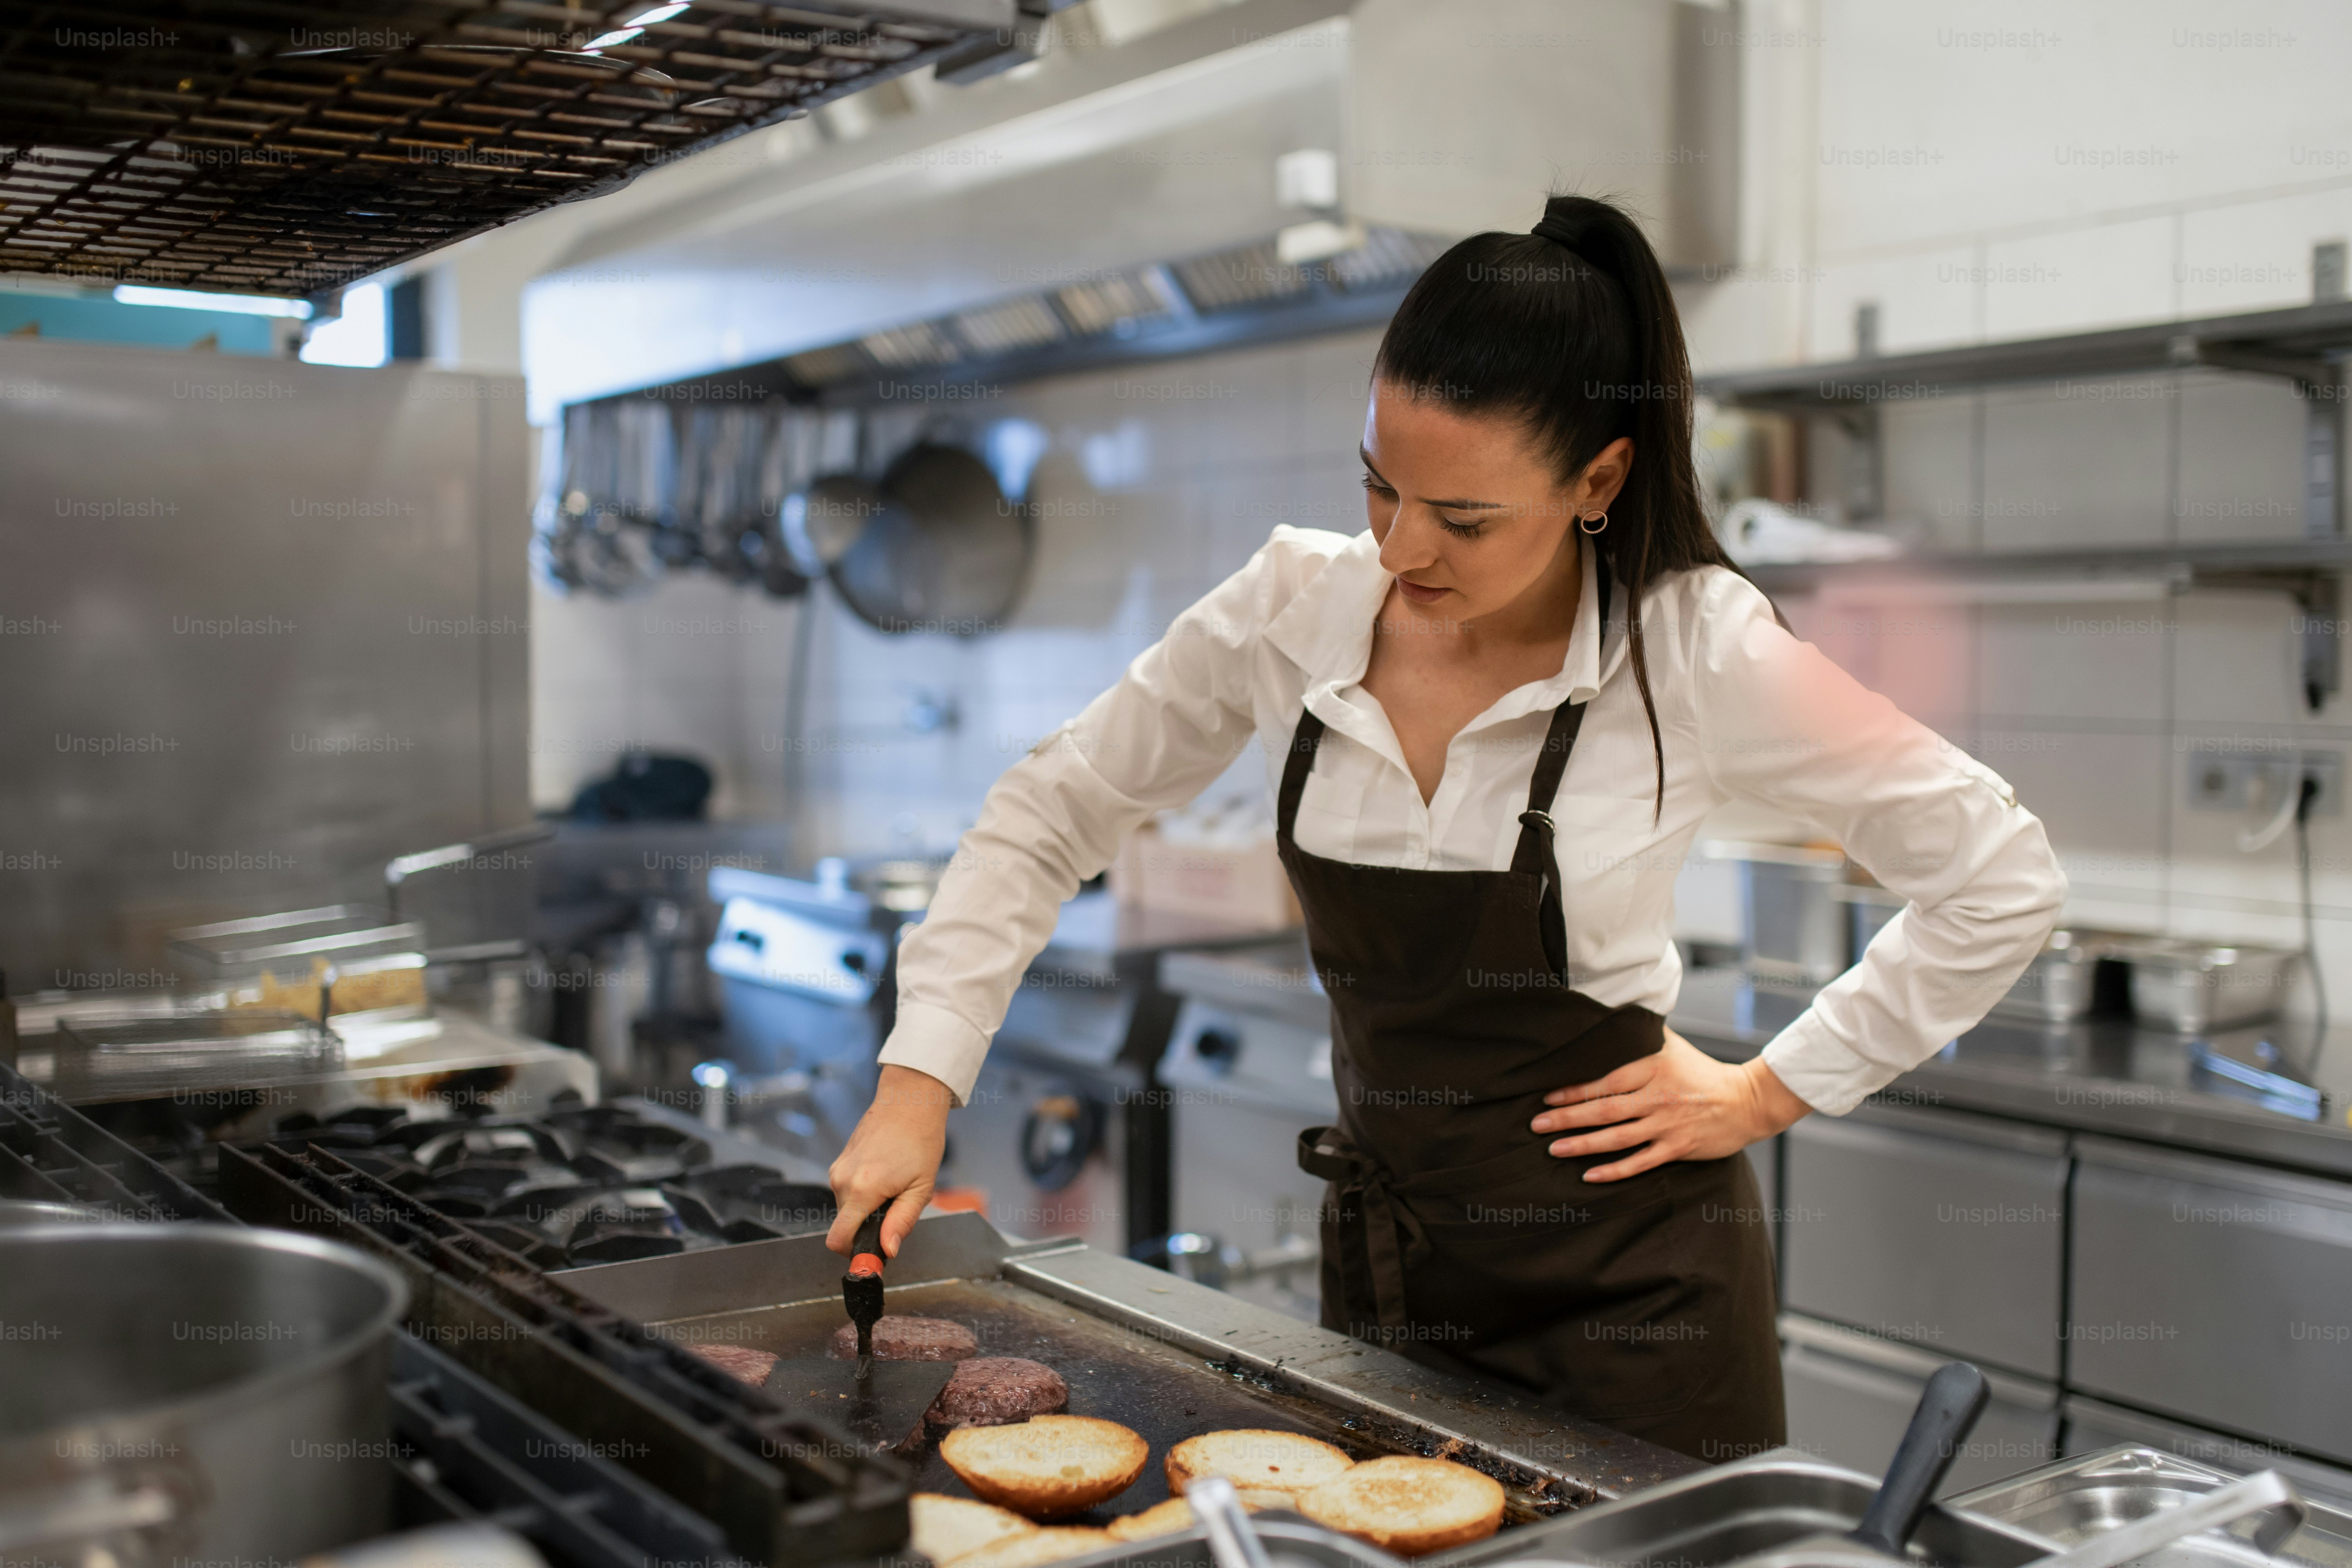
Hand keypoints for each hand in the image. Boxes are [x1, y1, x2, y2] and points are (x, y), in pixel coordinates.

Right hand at [826, 1064, 953, 1257]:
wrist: (908, 1101)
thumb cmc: (920, 1141)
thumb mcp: (921, 1188)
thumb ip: (901, 1222)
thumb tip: (888, 1251)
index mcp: (861, 1190)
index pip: (838, 1239)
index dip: (854, 1253)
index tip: (874, 1254)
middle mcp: (841, 1180)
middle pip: (846, 1225)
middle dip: (868, 1226)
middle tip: (897, 1207)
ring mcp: (837, 1169)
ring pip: (847, 1208)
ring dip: (868, 1208)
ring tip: (894, 1185)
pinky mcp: (839, 1162)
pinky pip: (847, 1191)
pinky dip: (864, 1193)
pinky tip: (885, 1174)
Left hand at [1529, 1029, 1810, 1182]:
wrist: (1746, 1101)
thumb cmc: (1703, 1071)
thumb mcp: (1671, 1045)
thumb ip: (1640, 1035)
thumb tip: (1605, 1017)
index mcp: (1653, 1068)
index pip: (1606, 1080)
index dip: (1574, 1089)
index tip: (1547, 1096)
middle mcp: (1658, 1097)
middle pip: (1604, 1109)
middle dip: (1567, 1118)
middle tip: (1536, 1124)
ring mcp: (1667, 1125)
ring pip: (1617, 1137)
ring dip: (1582, 1145)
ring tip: (1553, 1148)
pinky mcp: (1678, 1148)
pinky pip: (1640, 1162)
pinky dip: (1614, 1171)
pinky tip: (1590, 1176)